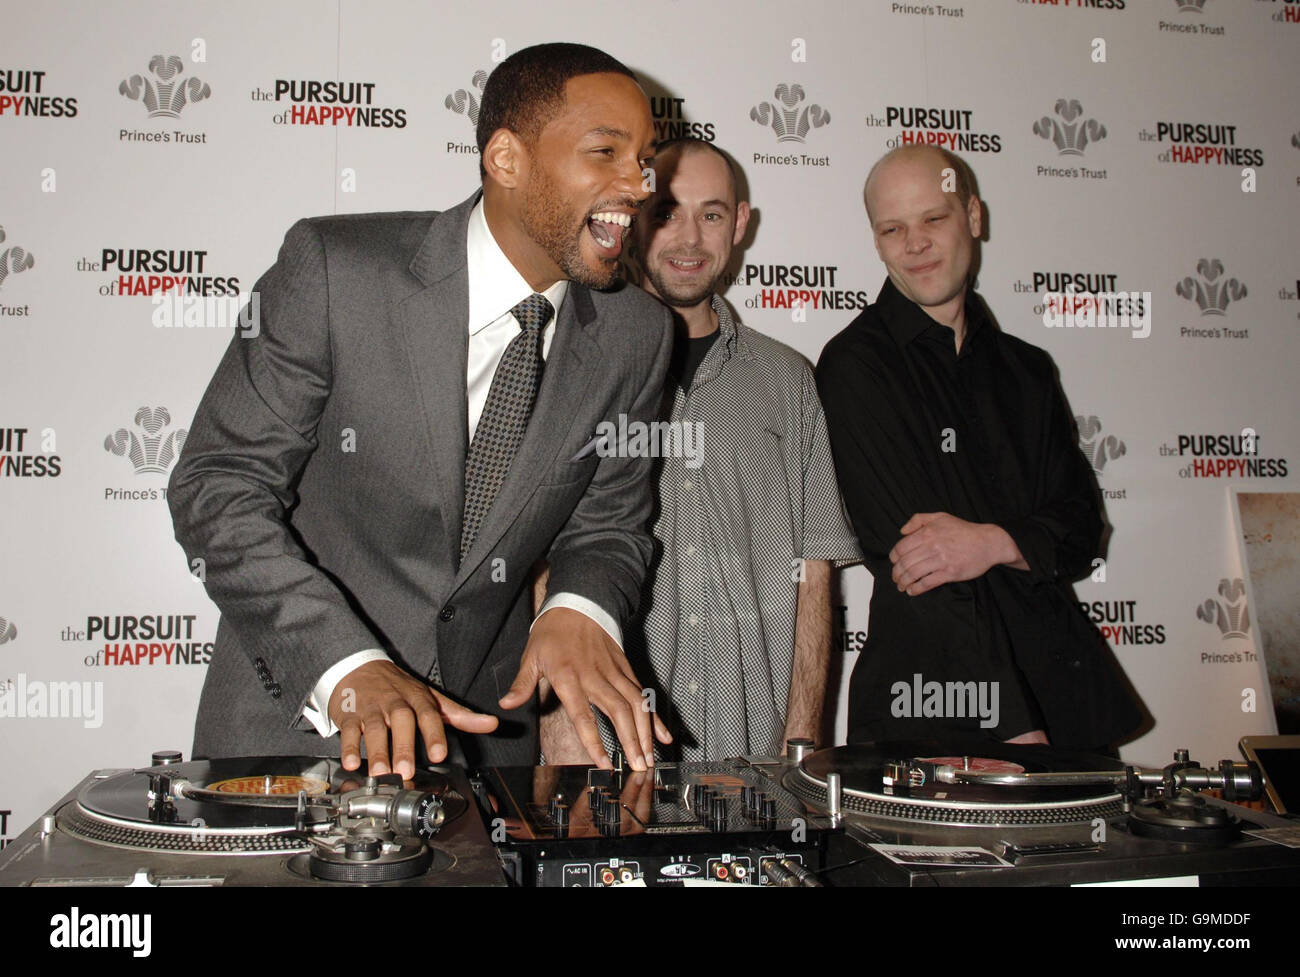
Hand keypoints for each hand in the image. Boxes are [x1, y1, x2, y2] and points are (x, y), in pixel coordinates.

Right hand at [328, 660, 498, 777]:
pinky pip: (348, 729)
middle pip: (401, 721)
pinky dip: (348, 746)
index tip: (440, 754)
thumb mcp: (431, 697)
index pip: (429, 715)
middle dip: (403, 747)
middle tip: (406, 771)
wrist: (359, 665)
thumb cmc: (398, 687)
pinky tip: (351, 763)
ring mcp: (371, 708)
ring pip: (374, 728)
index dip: (434, 735)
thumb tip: (491, 724)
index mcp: (417, 698)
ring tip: (380, 774)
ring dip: (377, 752)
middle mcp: (395, 702)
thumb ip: (460, 715)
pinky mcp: (349, 714)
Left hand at [499, 607, 671, 770]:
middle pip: (619, 712)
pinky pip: (643, 694)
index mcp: (569, 677)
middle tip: (639, 767)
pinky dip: (654, 715)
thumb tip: (506, 704)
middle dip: (631, 741)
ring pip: (636, 704)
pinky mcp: (626, 667)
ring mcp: (614, 672)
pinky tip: (663, 734)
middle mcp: (595, 676)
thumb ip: (522, 683)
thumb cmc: (553, 631)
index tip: (604, 763)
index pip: (584, 716)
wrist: (579, 602)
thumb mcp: (532, 655)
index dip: (595, 741)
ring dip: (646, 732)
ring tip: (651, 757)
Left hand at [889, 512, 1020, 595]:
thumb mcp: (940, 517)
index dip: (894, 557)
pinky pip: (927, 583)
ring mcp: (941, 560)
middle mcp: (932, 546)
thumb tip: (902, 531)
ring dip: (903, 582)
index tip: (894, 562)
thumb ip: (918, 519)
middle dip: (896, 573)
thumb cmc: (964, 530)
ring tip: (901, 586)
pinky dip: (916, 589)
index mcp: (927, 532)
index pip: (901, 547)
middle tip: (895, 578)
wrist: (988, 542)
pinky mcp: (950, 573)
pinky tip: (912, 591)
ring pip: (913, 574)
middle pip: (905, 562)